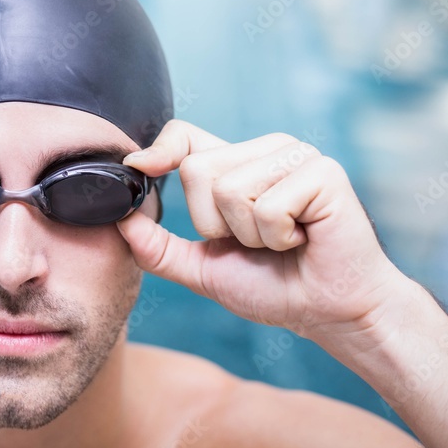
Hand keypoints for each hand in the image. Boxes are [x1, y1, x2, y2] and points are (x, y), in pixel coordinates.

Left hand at [117, 120, 408, 342]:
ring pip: (228, 188)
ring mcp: (296, 156)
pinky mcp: (322, 172)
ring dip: (249, 235)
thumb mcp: (201, 267)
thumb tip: (118, 219)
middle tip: (255, 242)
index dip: (158, 151)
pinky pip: (266, 205)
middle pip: (196, 169)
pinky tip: (302, 240)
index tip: (139, 169)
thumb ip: (157, 246)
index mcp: (236, 163)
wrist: (328, 313)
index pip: (183, 134)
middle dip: (215, 224)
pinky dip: (277, 238)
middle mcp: (265, 150)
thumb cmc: (274, 287)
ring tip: (281, 242)